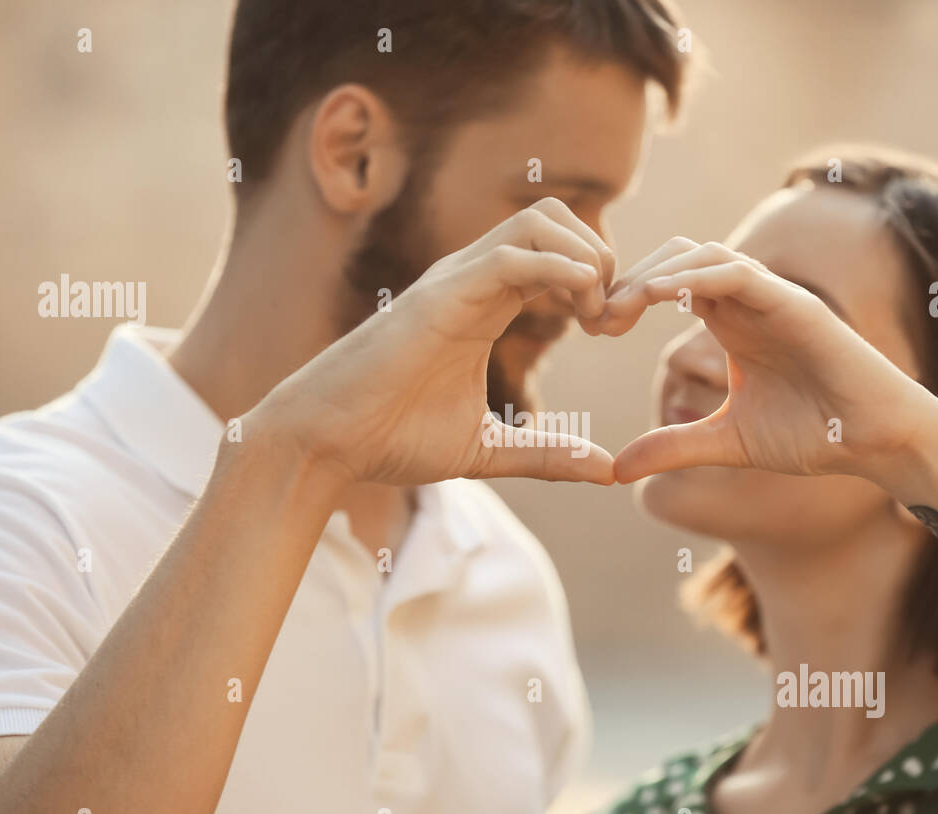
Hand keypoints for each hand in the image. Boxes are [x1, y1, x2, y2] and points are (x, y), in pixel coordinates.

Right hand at [240, 198, 616, 486]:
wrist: (325, 443)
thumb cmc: (389, 439)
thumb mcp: (487, 450)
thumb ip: (546, 454)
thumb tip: (607, 470)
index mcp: (486, 304)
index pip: (559, 255)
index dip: (600, 281)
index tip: (612, 330)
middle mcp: (473, 280)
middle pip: (558, 219)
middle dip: (602, 256)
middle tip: (610, 320)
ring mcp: (455, 282)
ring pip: (539, 221)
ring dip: (585, 255)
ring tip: (594, 313)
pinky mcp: (440, 297)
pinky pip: (510, 256)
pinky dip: (559, 268)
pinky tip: (583, 301)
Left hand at [604, 240, 937, 484]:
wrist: (875, 444)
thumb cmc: (813, 436)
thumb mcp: (725, 442)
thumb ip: (673, 446)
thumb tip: (615, 469)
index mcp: (730, 323)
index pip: (667, 283)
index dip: (626, 296)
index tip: (592, 325)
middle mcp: (748, 302)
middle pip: (676, 258)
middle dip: (631, 279)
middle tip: (596, 315)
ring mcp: (773, 298)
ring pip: (704, 255)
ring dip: (656, 272)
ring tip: (618, 305)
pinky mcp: (796, 305)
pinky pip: (739, 274)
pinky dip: (696, 277)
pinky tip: (658, 296)